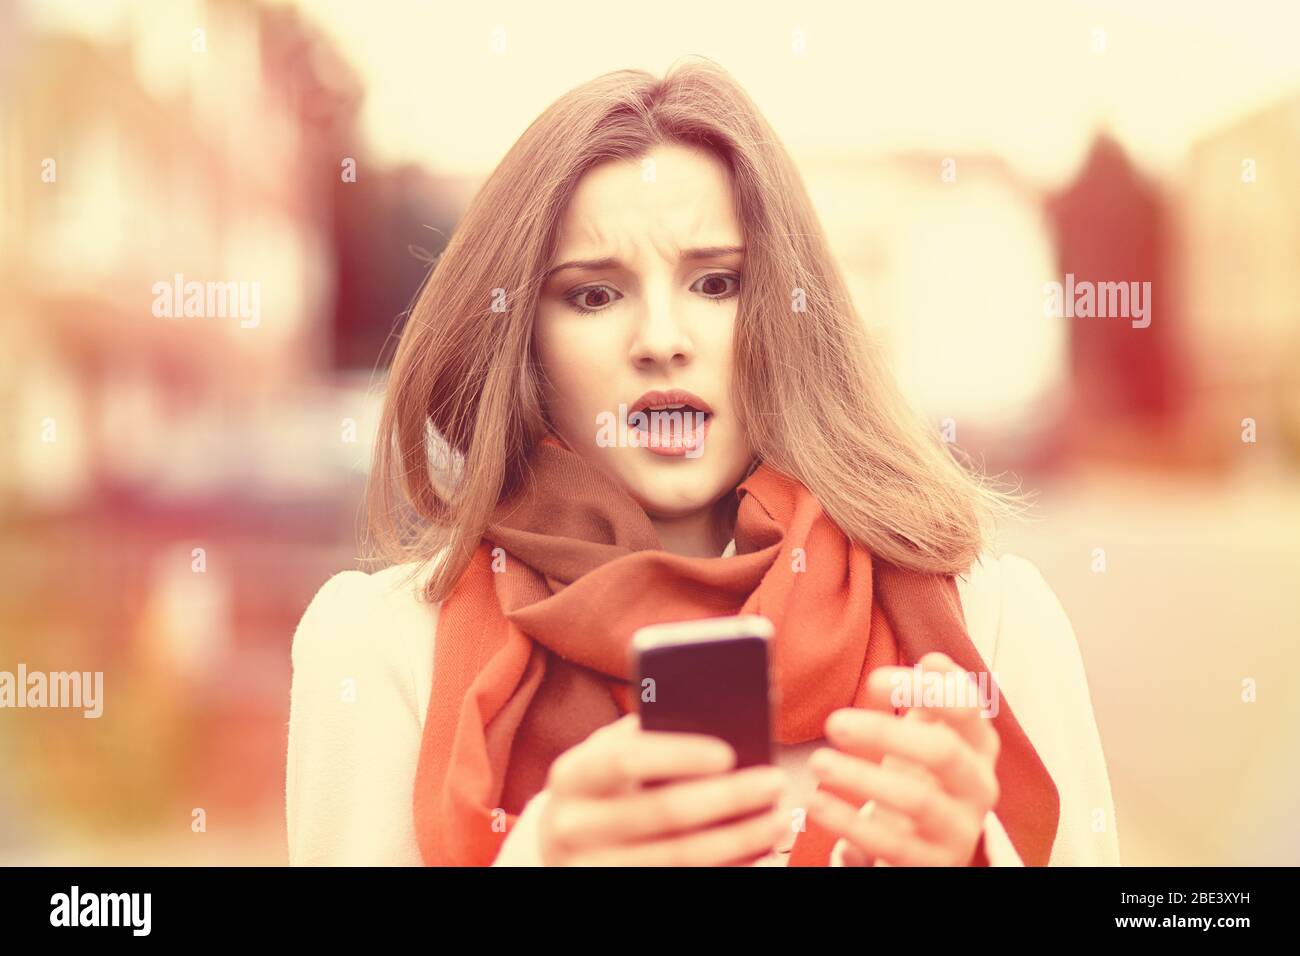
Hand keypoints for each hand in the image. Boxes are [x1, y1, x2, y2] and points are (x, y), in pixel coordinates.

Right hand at [538, 713, 789, 865]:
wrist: (566, 846)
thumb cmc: (606, 786)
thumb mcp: (610, 756)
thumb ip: (649, 734)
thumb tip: (720, 712)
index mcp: (572, 775)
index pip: (625, 759)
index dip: (677, 755)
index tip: (728, 753)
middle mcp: (571, 826)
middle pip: (661, 813)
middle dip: (727, 797)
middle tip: (775, 782)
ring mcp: (590, 868)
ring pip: (677, 858)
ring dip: (738, 839)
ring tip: (779, 819)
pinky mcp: (613, 892)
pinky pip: (680, 883)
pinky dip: (726, 868)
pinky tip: (757, 853)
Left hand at [806, 652, 999, 865]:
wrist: (929, 844)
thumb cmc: (923, 774)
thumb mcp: (926, 732)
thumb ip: (925, 696)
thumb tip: (934, 660)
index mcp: (979, 746)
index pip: (967, 709)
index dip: (927, 690)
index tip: (874, 679)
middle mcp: (979, 786)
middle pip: (943, 751)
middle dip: (886, 733)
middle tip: (834, 723)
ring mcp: (962, 829)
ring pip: (919, 800)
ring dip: (862, 778)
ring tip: (818, 762)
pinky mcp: (937, 863)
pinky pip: (893, 844)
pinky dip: (850, 823)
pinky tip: (816, 803)